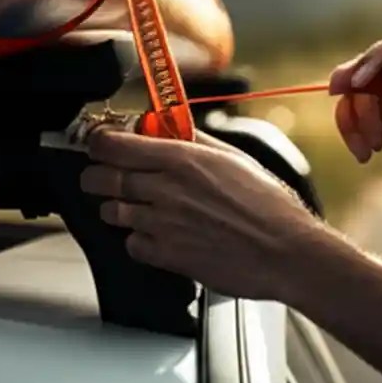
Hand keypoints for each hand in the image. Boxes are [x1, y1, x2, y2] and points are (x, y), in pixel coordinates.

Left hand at [79, 128, 337, 300]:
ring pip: (111, 212)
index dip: (98, 143)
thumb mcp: (232, 157)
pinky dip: (137, 240)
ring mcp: (162, 224)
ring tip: (138, 208)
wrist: (285, 252)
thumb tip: (166, 126)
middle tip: (105, 177)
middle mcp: (165, 189)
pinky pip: (131, 245)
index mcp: (181, 158)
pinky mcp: (165, 256)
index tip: (100, 144)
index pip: (112, 144)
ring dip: (117, 208)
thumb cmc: (268, 205)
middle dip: (96, 177)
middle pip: (100, 178)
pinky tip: (157, 235)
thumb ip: (193, 140)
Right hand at [328, 28, 381, 207]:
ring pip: (361, 83)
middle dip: (358, 86)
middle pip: (376, 60)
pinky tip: (365, 152)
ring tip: (369, 148)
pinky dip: (353, 126)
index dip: (375, 60)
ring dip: (356, 115)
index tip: (356, 84)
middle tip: (337, 97)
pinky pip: (358, 102)